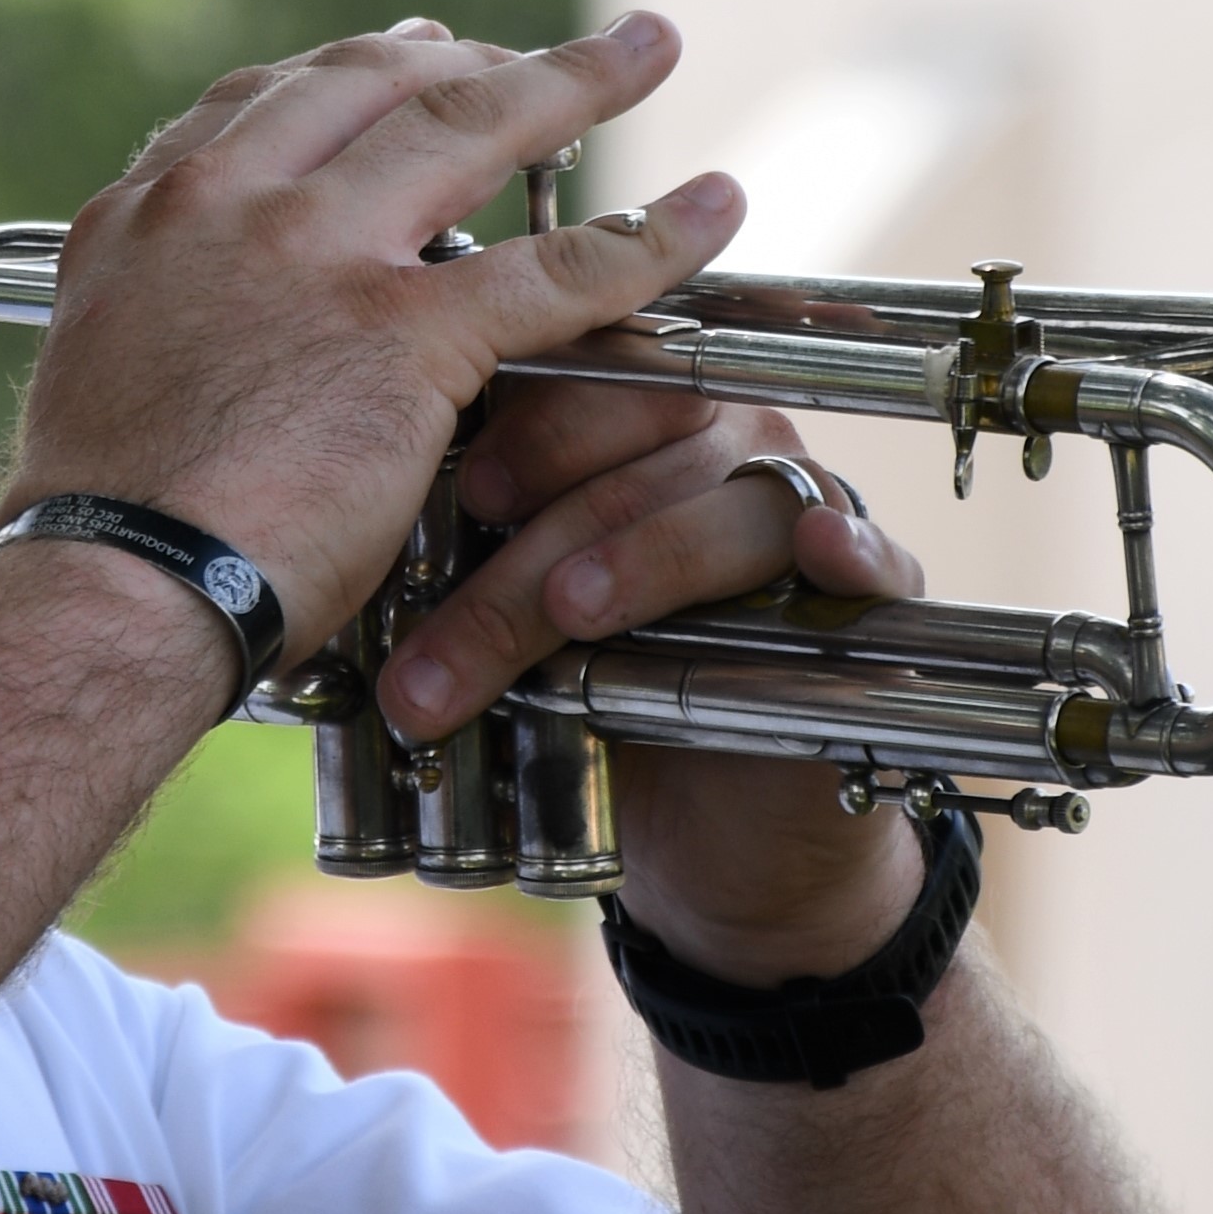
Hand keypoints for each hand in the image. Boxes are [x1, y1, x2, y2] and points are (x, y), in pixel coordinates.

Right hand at [0, 15, 731, 682]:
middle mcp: (224, 205)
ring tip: (647, 46)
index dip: (352, 71)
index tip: (406, 49)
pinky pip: (553, 268)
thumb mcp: (96, 383)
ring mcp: (316, 256)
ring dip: (576, 78)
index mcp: (143, 221)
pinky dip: (646, 236)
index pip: (261, 104)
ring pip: (472, 128)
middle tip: (542, 48)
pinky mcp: (402, 334)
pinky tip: (707, 211)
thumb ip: (163, 333)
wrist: (103, 594)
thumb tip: (192, 355)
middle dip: (472, 49)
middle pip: (374, 81)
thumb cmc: (96, 538)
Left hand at [386, 377, 935, 980]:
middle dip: (549, 518)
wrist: (697, 840)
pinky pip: (869, 547)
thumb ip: (458, 557)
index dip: (529, 415)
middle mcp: (717, 443)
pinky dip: (848, 545)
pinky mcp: (872, 590)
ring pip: (726, 502)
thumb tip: (340, 540)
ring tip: (572, 616)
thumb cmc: (586, 700)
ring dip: (645, 557)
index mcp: (624, 425)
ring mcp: (797, 507)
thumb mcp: (506, 624)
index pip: (585, 373)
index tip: (462, 483)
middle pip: (643, 435)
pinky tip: (819, 551)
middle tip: (473, 583)